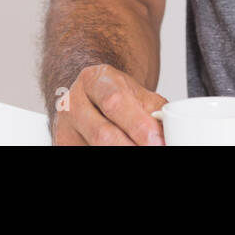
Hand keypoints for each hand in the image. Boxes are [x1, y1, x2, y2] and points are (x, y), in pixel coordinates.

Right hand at [50, 63, 168, 145]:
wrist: (92, 98)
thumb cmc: (117, 95)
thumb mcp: (137, 93)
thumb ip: (156, 109)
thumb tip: (171, 129)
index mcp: (93, 80)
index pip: (114, 102)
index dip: (138, 125)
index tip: (157, 140)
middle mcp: (73, 103)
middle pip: (102, 134)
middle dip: (131, 146)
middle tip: (152, 148)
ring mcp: (65, 128)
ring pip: (94, 148)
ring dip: (122, 151)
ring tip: (141, 148)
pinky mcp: (63, 145)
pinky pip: (87, 153)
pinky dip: (107, 154)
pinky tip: (124, 147)